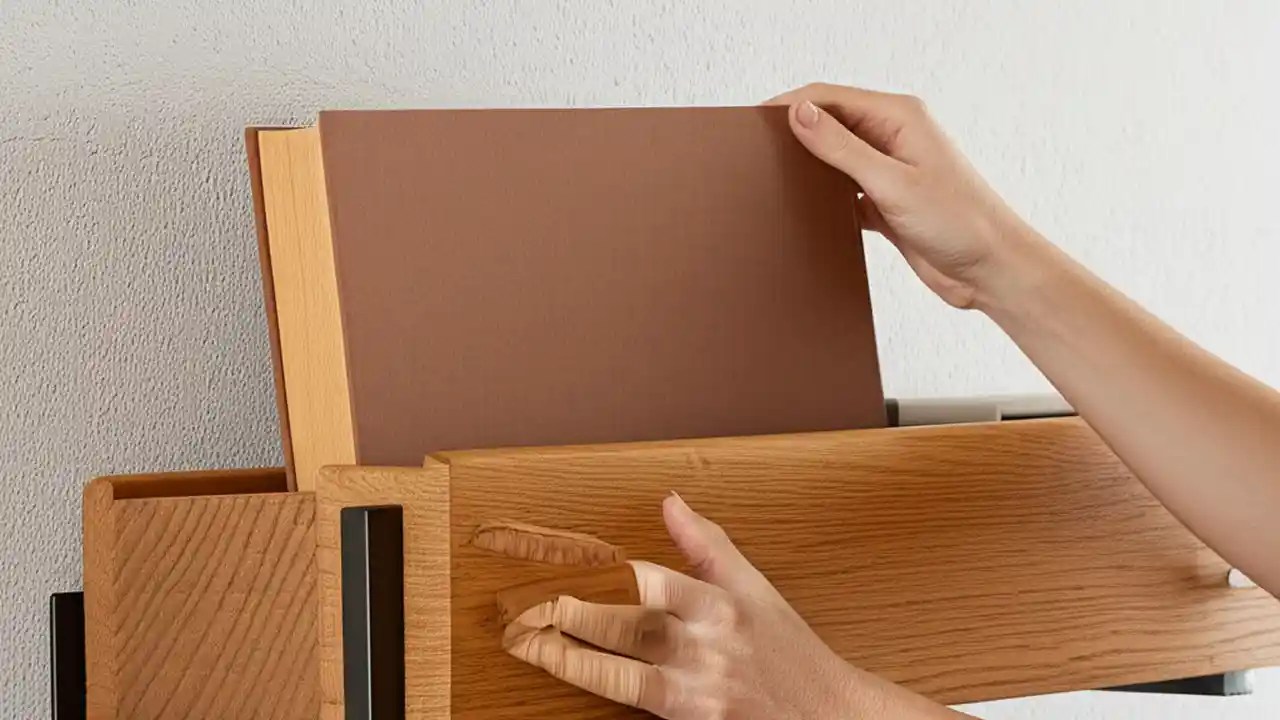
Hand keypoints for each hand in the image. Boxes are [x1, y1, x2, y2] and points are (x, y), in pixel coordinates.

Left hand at [503, 494, 964, 719]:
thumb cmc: (789, 651)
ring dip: (573, 662)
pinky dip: (606, 700)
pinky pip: (641, 711)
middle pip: (629, 628)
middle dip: (573, 616)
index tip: (562, 569)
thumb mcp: (754, 587)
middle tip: (521, 608)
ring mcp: (699, 695)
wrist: (830, 716)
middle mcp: (707, 649)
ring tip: (529, 647)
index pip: (653, 581)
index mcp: (720, 606)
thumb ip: (707, 544)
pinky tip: (575, 682)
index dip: (604, 575)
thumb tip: (670, 501)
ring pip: (625, 677)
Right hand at [768, 83, 1045, 309]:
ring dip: (811, 168)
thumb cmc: (961, 223)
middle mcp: (894, 137)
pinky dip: (826, 199)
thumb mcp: (891, 181)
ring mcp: (890, 170)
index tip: (755, 123)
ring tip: (778, 180)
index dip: (790, 105)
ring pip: (835, 160)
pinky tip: (809, 211)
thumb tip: (799, 113)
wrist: (991, 271)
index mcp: (900, 117)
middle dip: (797, 134)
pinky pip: (844, 191)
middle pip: (830, 124)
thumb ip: (841, 147)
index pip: (829, 97)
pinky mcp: (887, 202)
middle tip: (760, 153)